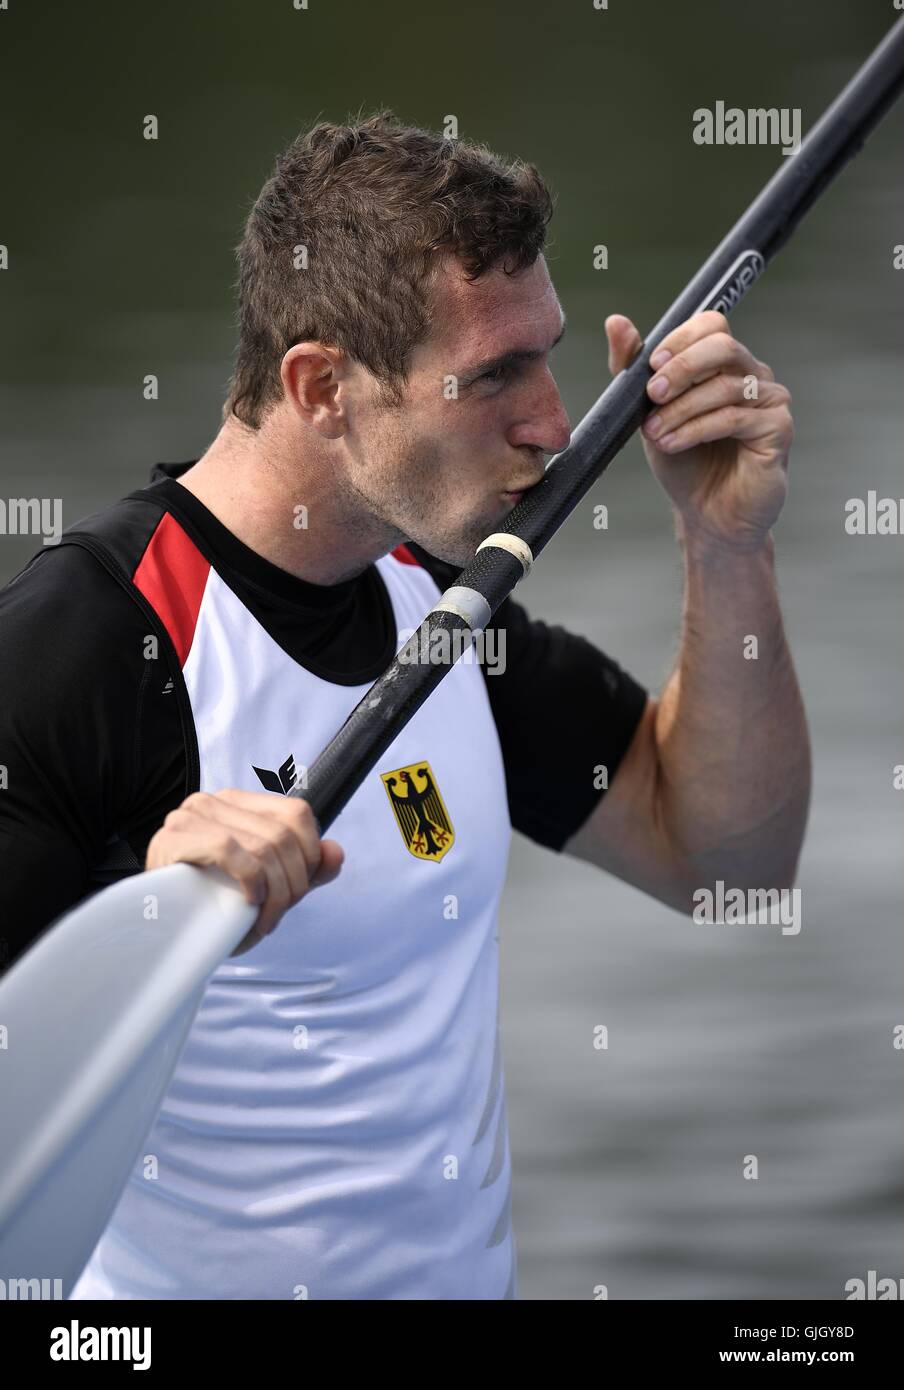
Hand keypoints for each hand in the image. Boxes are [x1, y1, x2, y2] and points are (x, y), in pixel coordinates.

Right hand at [146, 788, 343, 955]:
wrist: (159, 928)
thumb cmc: (210, 904)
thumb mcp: (267, 886)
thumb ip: (304, 869)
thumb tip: (335, 853)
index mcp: (241, 804)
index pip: (297, 814)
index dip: (309, 855)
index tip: (297, 892)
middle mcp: (217, 801)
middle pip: (283, 835)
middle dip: (293, 883)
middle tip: (278, 914)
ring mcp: (193, 814)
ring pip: (263, 846)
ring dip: (275, 893)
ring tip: (265, 920)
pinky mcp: (175, 836)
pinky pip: (230, 850)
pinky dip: (250, 879)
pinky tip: (249, 901)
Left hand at [606, 311, 793, 549]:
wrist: (707, 516)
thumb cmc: (685, 463)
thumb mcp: (650, 413)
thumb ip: (633, 370)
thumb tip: (615, 322)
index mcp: (726, 365)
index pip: (711, 326)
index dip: (680, 340)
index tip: (650, 366)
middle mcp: (753, 375)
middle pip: (723, 345)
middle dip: (681, 369)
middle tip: (651, 395)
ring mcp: (770, 401)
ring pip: (725, 385)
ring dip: (681, 409)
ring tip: (654, 434)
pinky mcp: (779, 429)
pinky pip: (736, 418)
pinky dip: (697, 429)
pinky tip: (672, 444)